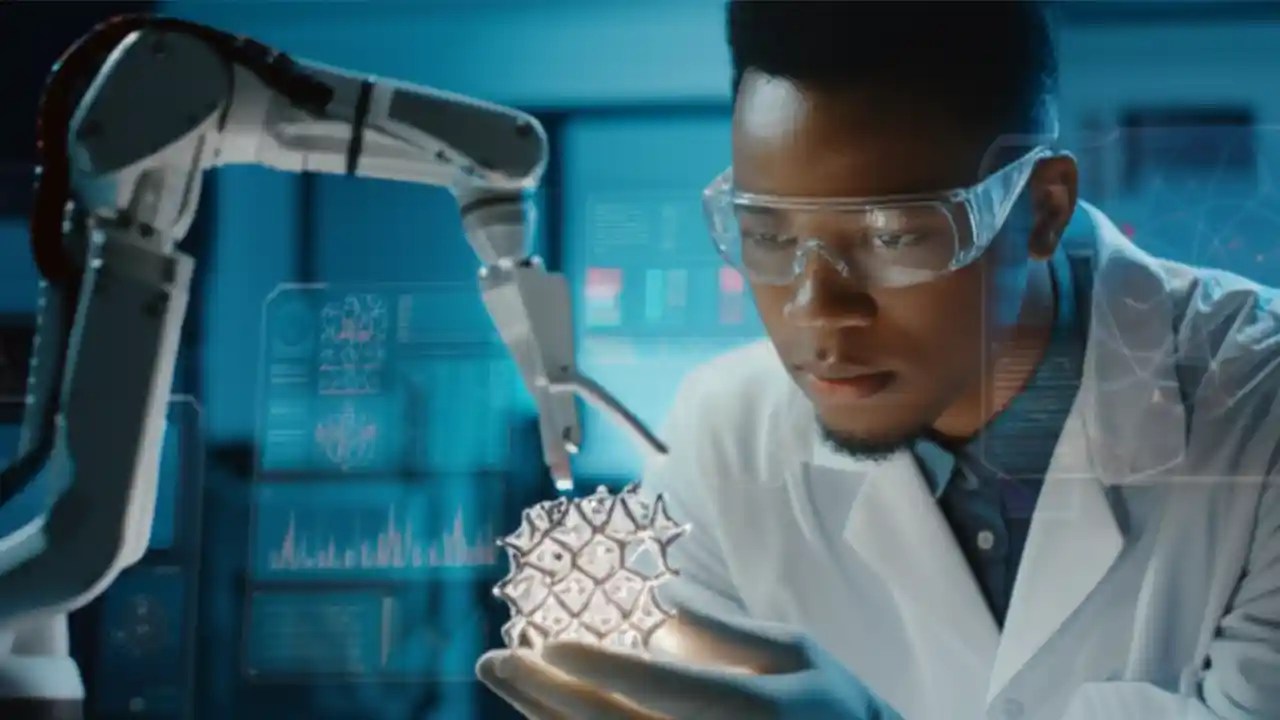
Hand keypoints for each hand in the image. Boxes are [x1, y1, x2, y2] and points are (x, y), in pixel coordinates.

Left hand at [476, 606, 900, 719]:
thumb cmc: (831, 706)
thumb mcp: (798, 654)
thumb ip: (728, 631)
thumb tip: (661, 601)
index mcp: (757, 711)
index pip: (661, 688)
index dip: (599, 666)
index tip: (545, 641)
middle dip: (545, 695)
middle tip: (493, 658)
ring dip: (543, 718)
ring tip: (502, 677)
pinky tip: (539, 710)